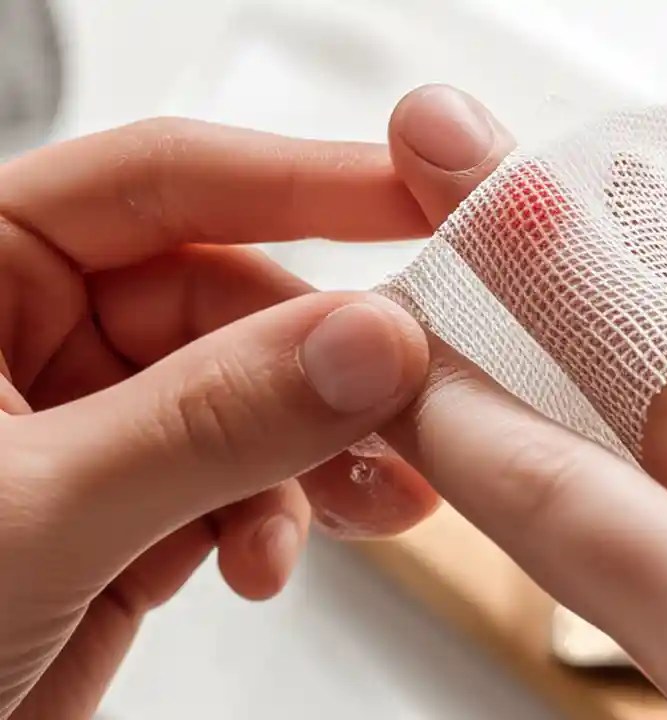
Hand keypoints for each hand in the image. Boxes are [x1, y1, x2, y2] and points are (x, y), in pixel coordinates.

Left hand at [0, 85, 510, 718]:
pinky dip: (276, 519)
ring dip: (314, 457)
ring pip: (251, 398)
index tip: (416, 196)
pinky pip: (238, 479)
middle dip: (322, 370)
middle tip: (405, 407)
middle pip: (229, 301)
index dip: (300, 179)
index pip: (158, 184)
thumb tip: (365, 343)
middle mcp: (29, 334)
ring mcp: (85, 423)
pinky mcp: (122, 504)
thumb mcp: (31, 512)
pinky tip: (270, 562)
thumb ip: (209, 421)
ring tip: (368, 504)